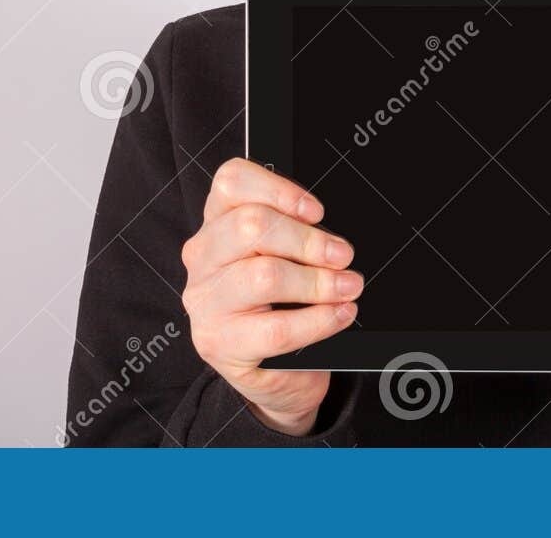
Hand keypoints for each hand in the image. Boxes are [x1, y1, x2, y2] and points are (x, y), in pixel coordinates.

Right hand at [180, 157, 361, 434]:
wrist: (268, 367)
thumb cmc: (276, 302)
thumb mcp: (279, 256)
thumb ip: (291, 233)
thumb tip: (332, 234)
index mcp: (215, 221)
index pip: (231, 182)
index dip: (278, 190)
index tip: (316, 211)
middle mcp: (202, 256)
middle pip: (250, 226)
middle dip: (308, 240)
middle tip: (343, 255)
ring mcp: (205, 301)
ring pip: (263, 275)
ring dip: (317, 281)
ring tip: (348, 287)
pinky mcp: (219, 342)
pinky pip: (277, 329)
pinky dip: (318, 321)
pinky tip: (339, 315)